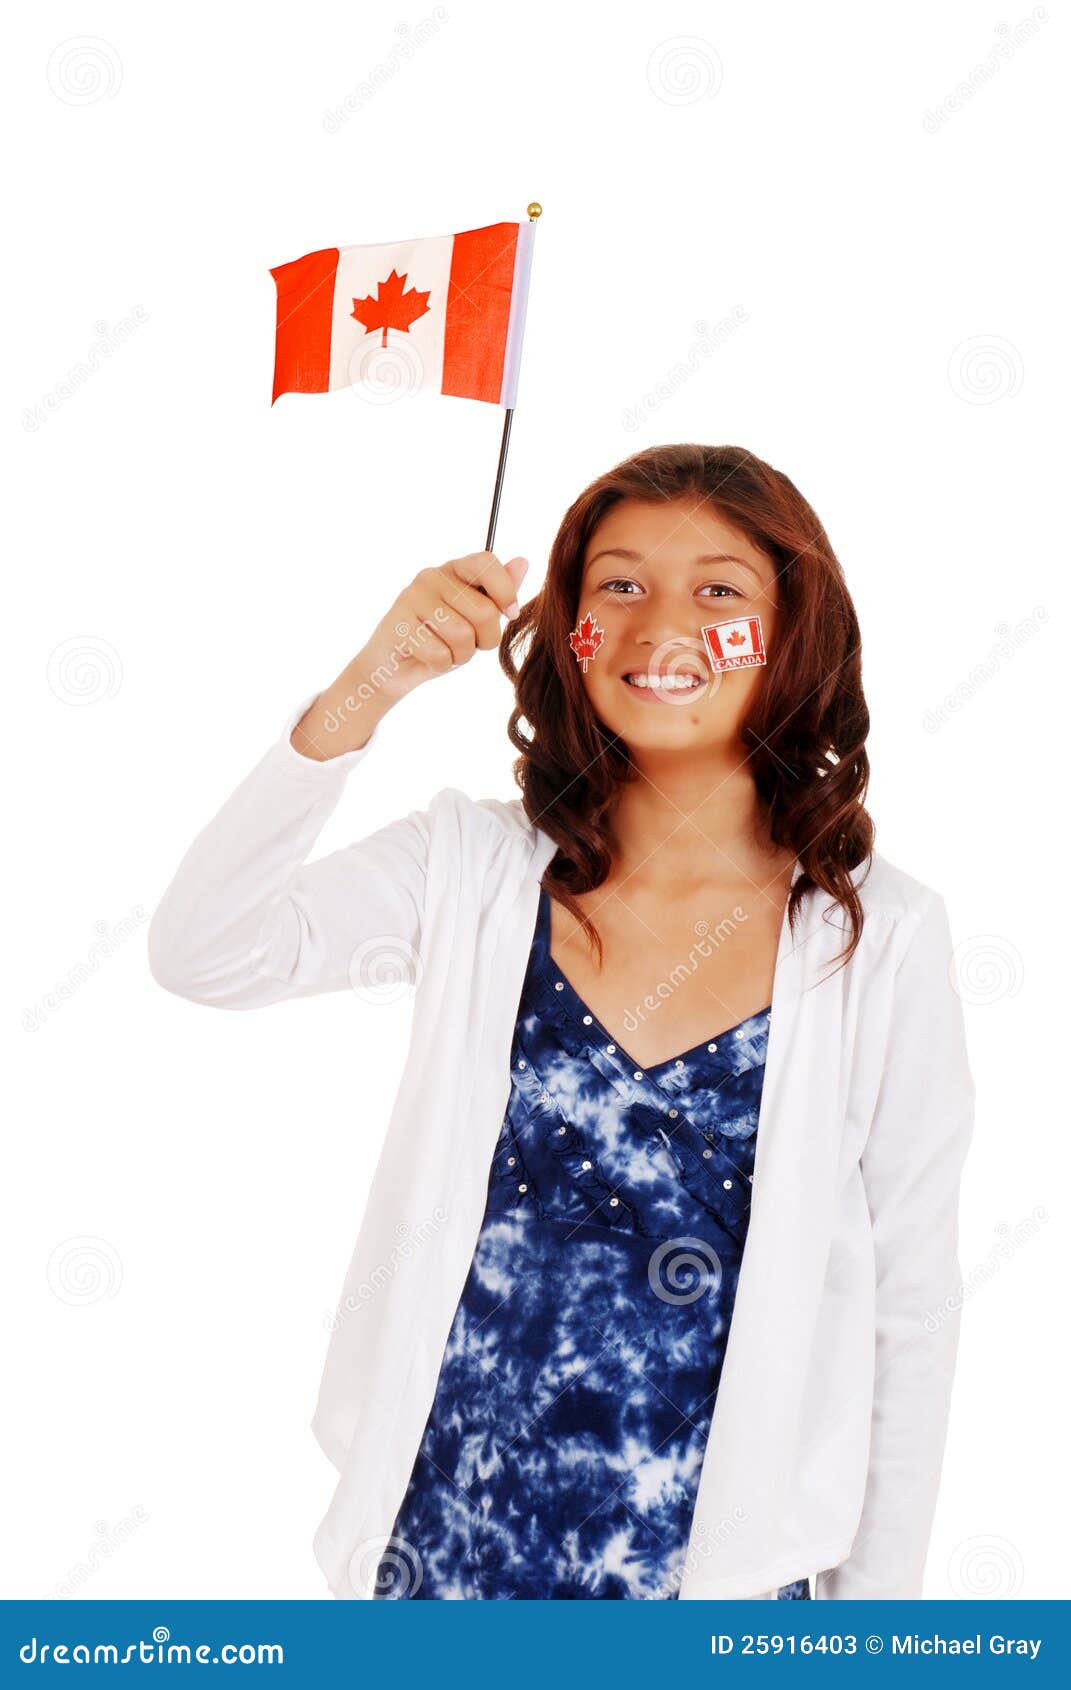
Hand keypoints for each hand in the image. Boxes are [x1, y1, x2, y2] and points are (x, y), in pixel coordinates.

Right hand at [290, 550, 529, 758]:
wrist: (394, 669)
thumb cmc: (440, 641)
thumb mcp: (476, 620)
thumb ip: (499, 593)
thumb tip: (524, 562)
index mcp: (455, 570)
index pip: (487, 562)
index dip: (505, 592)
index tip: (510, 613)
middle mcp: (432, 576)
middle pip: (484, 611)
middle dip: (484, 640)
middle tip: (465, 645)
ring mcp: (412, 597)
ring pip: (462, 635)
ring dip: (460, 655)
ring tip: (445, 650)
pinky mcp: (399, 623)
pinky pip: (439, 653)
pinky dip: (440, 665)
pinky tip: (426, 658)